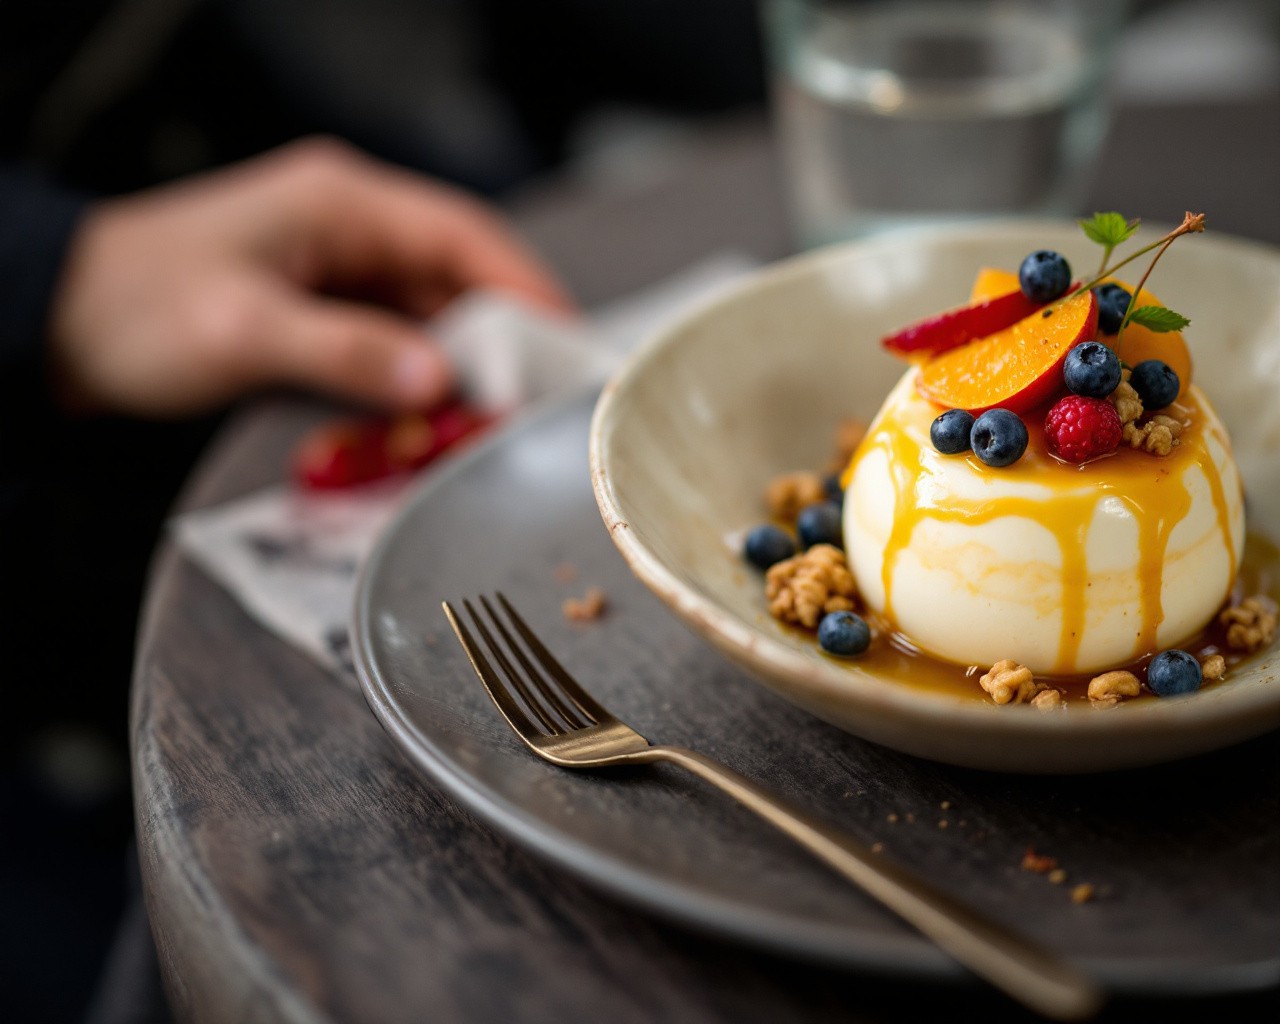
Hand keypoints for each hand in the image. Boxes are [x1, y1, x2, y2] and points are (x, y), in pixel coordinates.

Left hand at [48, 137, 572, 415]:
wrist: (56, 324)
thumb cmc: (134, 308)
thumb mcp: (244, 331)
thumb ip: (349, 353)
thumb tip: (438, 384)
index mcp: (340, 205)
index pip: (463, 237)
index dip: (525, 289)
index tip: (567, 346)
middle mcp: (348, 230)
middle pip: (455, 283)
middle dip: (494, 347)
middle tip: (526, 407)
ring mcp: (336, 271)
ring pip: (427, 321)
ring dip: (452, 375)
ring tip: (475, 427)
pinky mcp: (322, 312)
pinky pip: (391, 347)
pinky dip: (410, 387)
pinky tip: (419, 424)